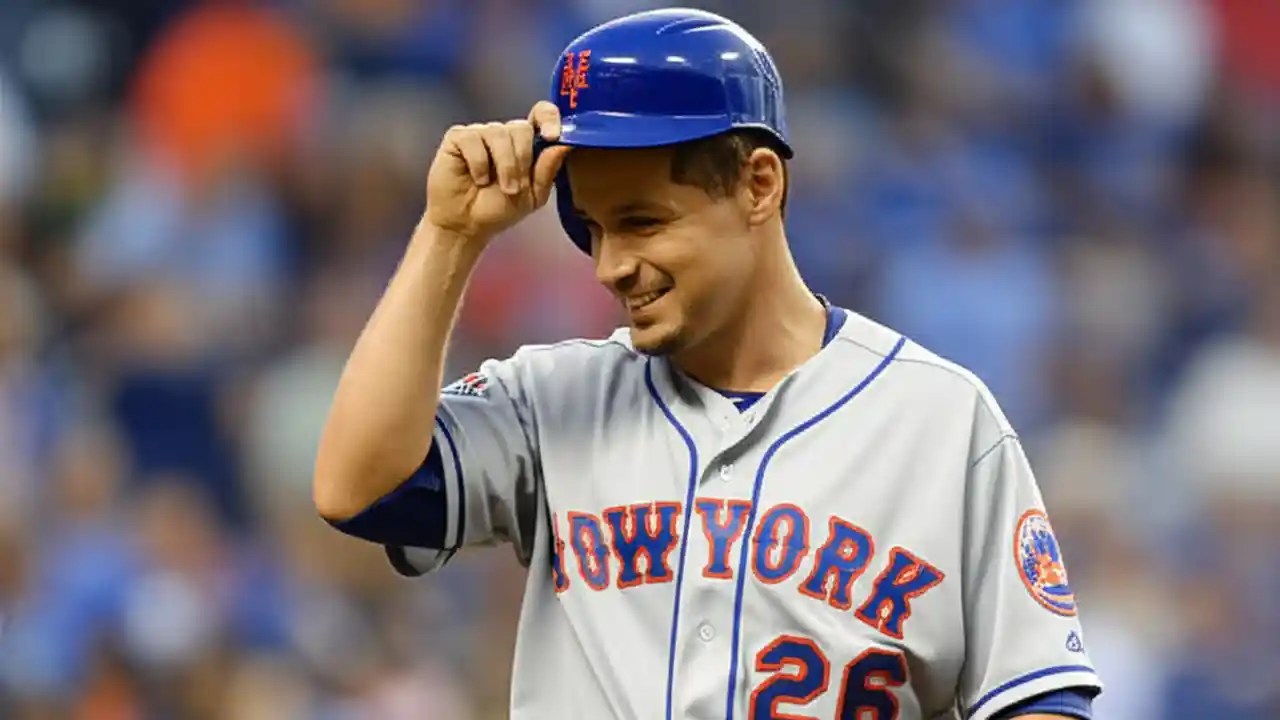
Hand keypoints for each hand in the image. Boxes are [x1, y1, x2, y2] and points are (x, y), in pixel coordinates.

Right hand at [424, 101, 572, 240]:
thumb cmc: (498, 210)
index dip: (549, 118)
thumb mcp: (533, 196)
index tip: (552, 137)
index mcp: (525, 144)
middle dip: (523, 160)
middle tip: (515, 187)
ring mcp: (481, 133)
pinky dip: (479, 163)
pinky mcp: (458, 138)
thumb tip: (564, 146)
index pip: (541, 114)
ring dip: (504, 166)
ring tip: (501, 188)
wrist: (466, 225)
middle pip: (521, 128)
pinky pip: (474, 139)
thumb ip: (547, 171)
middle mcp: (504, 134)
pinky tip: (478, 179)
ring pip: (499, 133)